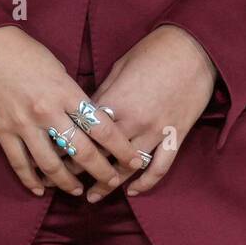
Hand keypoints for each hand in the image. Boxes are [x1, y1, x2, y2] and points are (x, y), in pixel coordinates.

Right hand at [0, 26, 142, 197]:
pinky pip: (20, 164)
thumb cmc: (23, 51)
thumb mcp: (57, 66)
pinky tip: (41, 189)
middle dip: (101, 172)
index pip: (102, 127)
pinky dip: (31, 180)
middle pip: (82, 152)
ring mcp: (23, 124)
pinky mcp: (2, 131)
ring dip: (68, 183)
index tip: (135, 160)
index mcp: (66, 91)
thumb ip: (71, 93)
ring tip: (77, 190)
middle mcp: (47, 111)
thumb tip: (85, 116)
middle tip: (112, 182)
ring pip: (52, 165)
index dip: (121, 148)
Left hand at [68, 24, 218, 201]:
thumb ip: (103, 93)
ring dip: (109, 184)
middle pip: (102, 154)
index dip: (66, 143)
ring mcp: (157, 131)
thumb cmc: (154, 51)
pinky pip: (160, 166)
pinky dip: (146, 182)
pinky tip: (132, 191)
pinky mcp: (176, 135)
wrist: (194, 48)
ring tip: (93, 196)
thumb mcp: (120, 66)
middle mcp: (134, 122)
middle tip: (65, 181)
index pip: (84, 130)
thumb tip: (87, 111)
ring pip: (128, 167)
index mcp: (116, 102)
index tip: (51, 155)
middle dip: (82, 169)